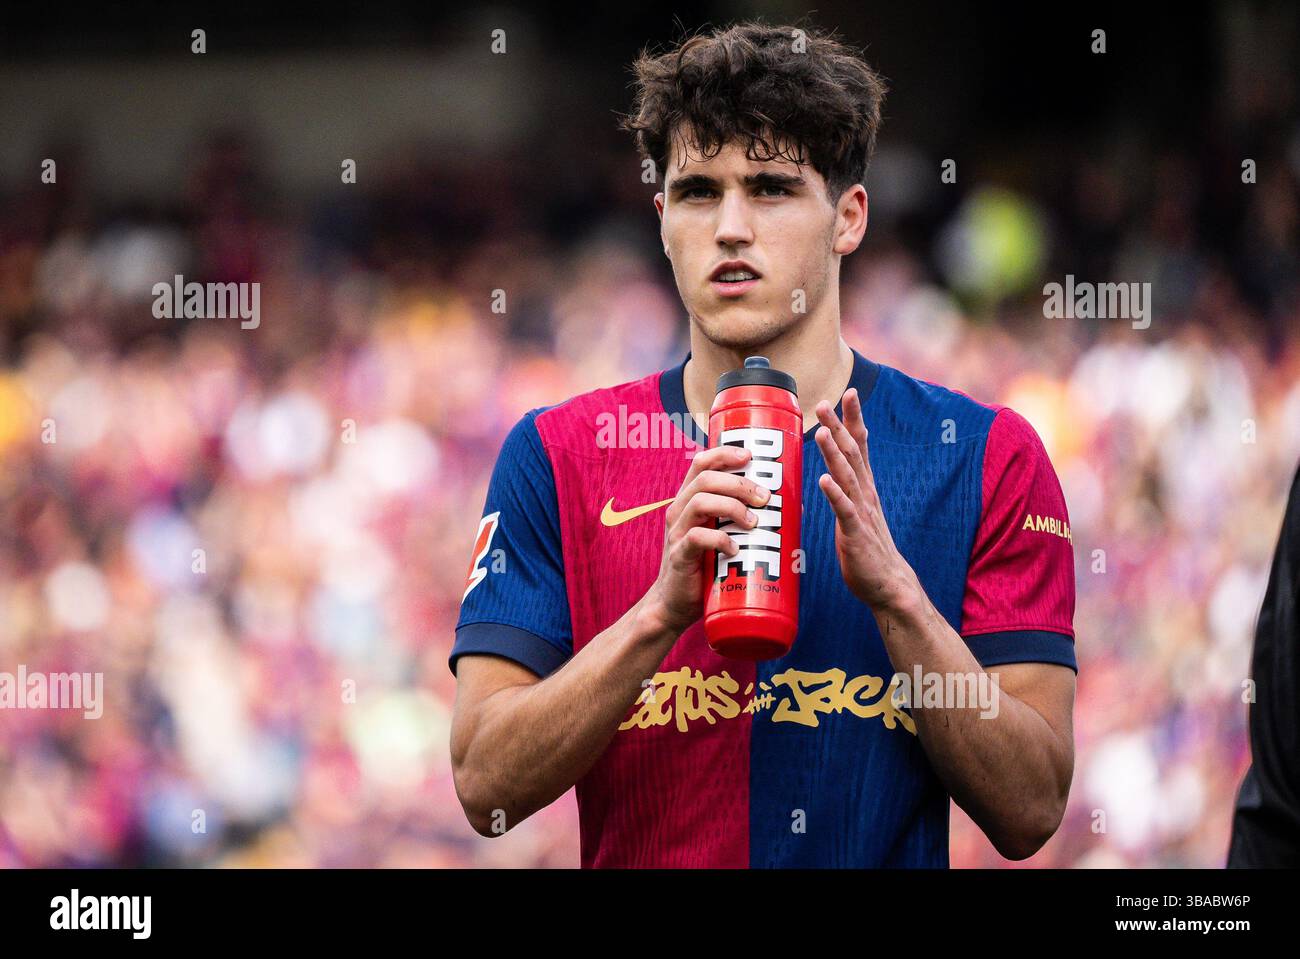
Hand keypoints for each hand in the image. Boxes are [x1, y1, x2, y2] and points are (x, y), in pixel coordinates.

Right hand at [642, 444, 771, 635]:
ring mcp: (677, 533)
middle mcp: (679, 511)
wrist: (674, 605)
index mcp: (689, 500)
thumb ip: (748, 519)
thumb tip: (795, 506)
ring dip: (732, 507)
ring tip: (754, 522)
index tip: (751, 456)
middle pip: (705, 479)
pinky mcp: (679, 555)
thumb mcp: (724, 535)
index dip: (725, 453)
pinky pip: (697, 538)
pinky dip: (720, 539)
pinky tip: (735, 548)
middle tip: (764, 497)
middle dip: (739, 483)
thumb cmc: (706, 567)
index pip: (701, 463)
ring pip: (700, 502)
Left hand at [814, 387, 920, 614]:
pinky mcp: (856, 534)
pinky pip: (845, 511)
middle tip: (825, 402)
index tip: (849, 393)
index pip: (859, 447)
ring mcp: (862, 513)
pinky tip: (824, 479)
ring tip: (823, 431)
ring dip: (834, 453)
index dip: (854, 420)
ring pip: (847, 477)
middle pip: (852, 454)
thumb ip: (847, 489)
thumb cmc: (869, 549)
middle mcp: (865, 494)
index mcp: (865, 488)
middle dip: (839, 427)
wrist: (888, 585)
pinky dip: (835, 494)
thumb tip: (833, 469)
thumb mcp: (856, 511)